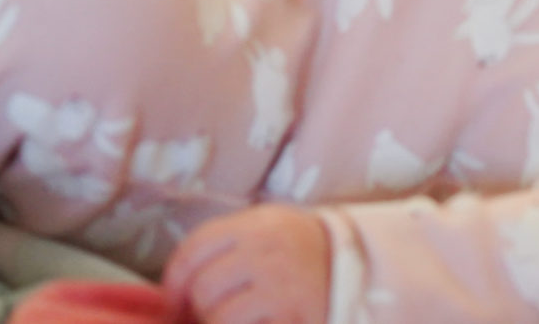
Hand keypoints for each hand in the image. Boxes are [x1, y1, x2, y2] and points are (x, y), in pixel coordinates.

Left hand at [163, 204, 329, 323]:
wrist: (365, 270)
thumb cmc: (304, 254)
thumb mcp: (271, 231)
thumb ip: (228, 246)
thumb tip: (175, 286)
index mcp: (260, 224)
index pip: (194, 248)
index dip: (174, 279)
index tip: (174, 299)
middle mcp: (268, 250)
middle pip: (203, 286)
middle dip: (199, 308)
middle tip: (208, 316)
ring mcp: (281, 286)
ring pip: (218, 315)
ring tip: (239, 318)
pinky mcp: (291, 316)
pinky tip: (259, 321)